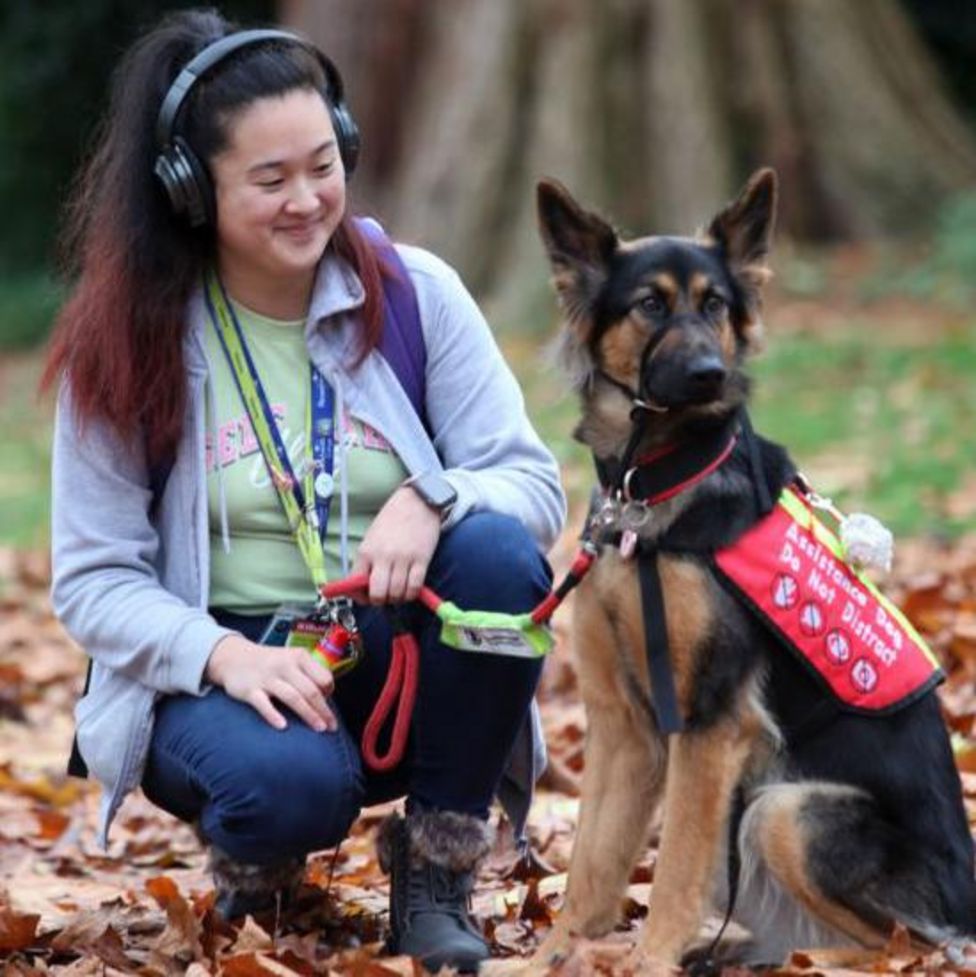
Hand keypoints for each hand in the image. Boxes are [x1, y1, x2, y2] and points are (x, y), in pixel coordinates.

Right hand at [206, 633, 336, 731]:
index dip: (329, 693)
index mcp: (300, 657)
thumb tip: (327, 696)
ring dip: (308, 714)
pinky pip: (263, 704)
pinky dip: (273, 715)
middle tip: (331, 727)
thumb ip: (309, 673)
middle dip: (324, 710)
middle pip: (311, 690)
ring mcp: (267, 677)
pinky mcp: (250, 689)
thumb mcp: (292, 659)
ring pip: (293, 697)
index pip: (323, 677)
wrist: (234, 657)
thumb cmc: (270, 663)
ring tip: (318, 728)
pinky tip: (283, 726)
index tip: (328, 705)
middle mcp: (285, 665)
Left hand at [352, 485, 441, 603]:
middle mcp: (383, 556)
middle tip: (385, 597)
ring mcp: (403, 558)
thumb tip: (362, 586)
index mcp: (367, 551)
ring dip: (397, 598)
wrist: (417, 502)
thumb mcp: (371, 538)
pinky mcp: (421, 559)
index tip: (367, 597)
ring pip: (397, 593)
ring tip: (399, 593)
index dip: (362, 597)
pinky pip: (415, 587)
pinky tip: (410, 590)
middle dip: (381, 601)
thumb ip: (367, 561)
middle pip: (378, 594)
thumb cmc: (392, 520)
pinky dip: (411, 594)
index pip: (357, 584)